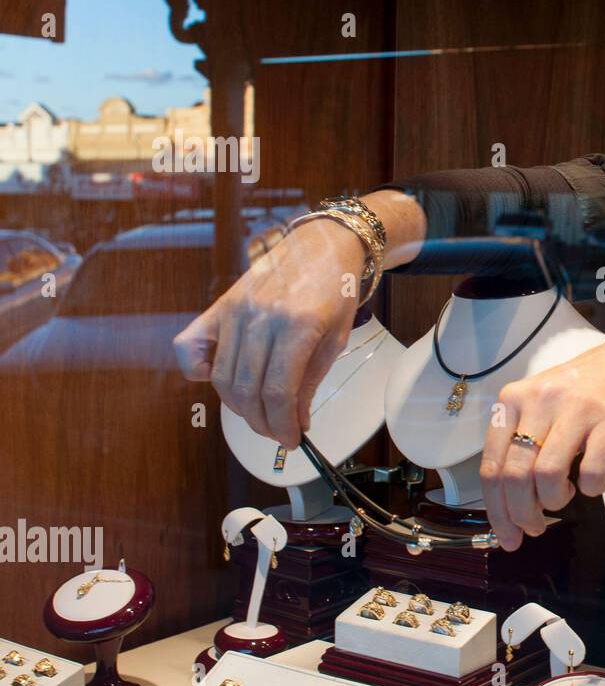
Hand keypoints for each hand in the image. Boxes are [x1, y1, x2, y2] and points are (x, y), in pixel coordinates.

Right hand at [172, 219, 367, 448]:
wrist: (323, 245)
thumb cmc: (334, 290)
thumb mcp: (334, 339)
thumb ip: (309, 383)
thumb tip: (295, 423)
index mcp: (298, 326)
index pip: (277, 392)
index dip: (282, 425)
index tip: (291, 440)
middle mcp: (261, 317)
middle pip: (247, 390)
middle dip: (262, 422)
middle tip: (277, 432)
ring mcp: (236, 310)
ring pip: (222, 377)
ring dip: (239, 407)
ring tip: (260, 415)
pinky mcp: (220, 305)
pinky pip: (189, 345)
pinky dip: (194, 369)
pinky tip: (213, 380)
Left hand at [478, 336, 604, 550]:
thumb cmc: (584, 389)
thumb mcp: (540, 405)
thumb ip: (521, 443)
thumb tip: (510, 502)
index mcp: (514, 400)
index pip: (492, 465)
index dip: (497, 510)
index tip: (507, 535)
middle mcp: (540, 401)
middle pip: (516, 475)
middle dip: (522, 515)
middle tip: (534, 528)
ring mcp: (577, 409)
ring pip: (548, 475)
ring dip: (554, 501)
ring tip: (565, 497)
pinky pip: (593, 470)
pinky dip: (591, 488)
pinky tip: (592, 484)